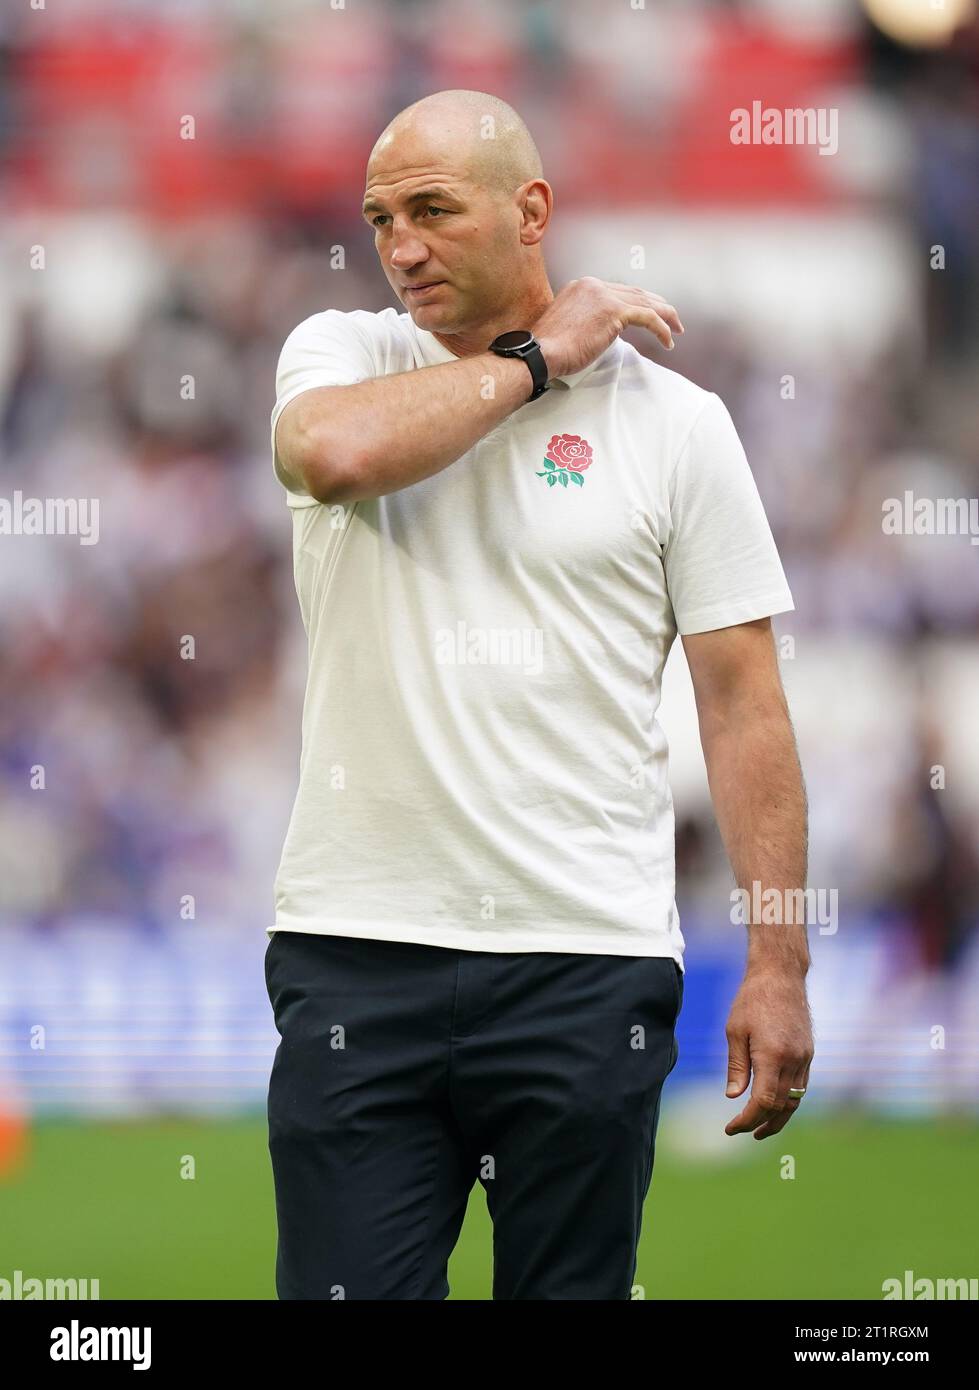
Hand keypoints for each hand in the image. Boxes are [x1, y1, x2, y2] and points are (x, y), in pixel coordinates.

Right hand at [532, 277, 683, 379]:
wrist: (539, 353)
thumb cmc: (547, 350)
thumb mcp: (565, 327)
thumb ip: (584, 321)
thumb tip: (598, 332)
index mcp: (581, 286)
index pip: (618, 291)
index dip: (637, 302)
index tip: (648, 314)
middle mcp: (593, 285)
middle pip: (634, 292)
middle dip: (656, 305)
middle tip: (671, 319)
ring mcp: (603, 296)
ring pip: (645, 302)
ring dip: (665, 316)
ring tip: (677, 329)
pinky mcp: (613, 312)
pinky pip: (647, 317)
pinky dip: (661, 328)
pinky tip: (669, 340)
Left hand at [723, 965, 813, 1139]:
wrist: (781, 975)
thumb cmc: (752, 999)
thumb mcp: (735, 1031)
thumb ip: (737, 1066)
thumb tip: (733, 1097)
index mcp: (773, 1056)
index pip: (763, 1102)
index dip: (747, 1120)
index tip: (731, 1129)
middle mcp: (793, 1061)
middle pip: (780, 1107)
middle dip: (761, 1124)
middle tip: (742, 1132)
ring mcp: (805, 1058)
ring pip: (795, 1101)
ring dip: (779, 1119)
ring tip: (761, 1131)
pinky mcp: (808, 1053)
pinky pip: (801, 1087)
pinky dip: (788, 1102)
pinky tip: (775, 1106)